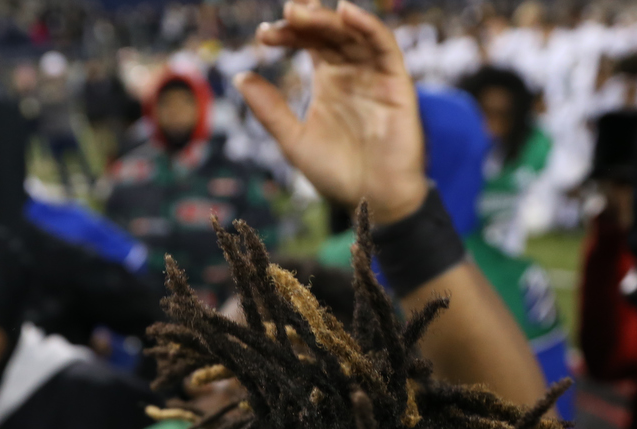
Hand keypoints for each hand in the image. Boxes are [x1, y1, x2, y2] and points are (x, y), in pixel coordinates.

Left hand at [237, 0, 426, 224]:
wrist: (372, 202)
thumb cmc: (337, 175)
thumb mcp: (295, 141)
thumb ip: (270, 110)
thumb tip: (240, 76)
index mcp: (328, 80)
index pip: (307, 42)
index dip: (287, 33)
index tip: (263, 36)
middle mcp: (352, 71)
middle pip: (329, 32)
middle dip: (306, 20)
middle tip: (286, 13)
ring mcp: (375, 74)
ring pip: (353, 33)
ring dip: (330, 19)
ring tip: (303, 11)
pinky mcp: (397, 82)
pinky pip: (384, 46)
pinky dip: (368, 26)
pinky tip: (347, 12)